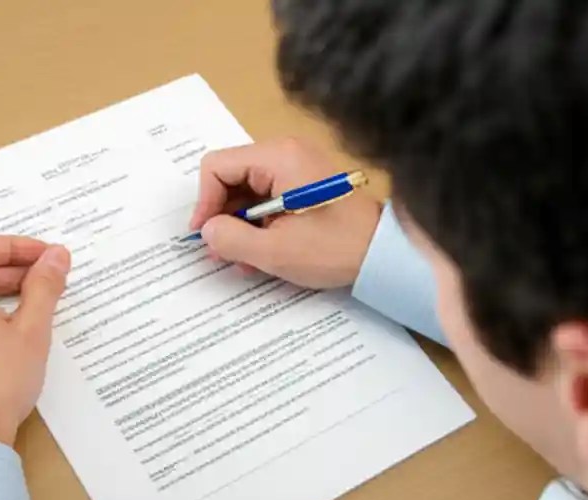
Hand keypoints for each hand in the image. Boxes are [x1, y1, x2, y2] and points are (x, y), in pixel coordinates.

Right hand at [190, 137, 383, 288]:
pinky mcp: (303, 183)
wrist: (383, 252)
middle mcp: (285, 153)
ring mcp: (296, 166)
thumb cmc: (336, 248)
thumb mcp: (276, 251)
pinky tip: (259, 251)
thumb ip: (231, 240)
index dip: (204, 201)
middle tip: (219, 250)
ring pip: (246, 190)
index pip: (218, 166)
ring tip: (240, 258)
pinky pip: (266, 197)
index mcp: (278, 158)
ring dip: (238, 223)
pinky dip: (257, 223)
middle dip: (221, 214)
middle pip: (231, 176)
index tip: (204, 234)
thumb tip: (207, 231)